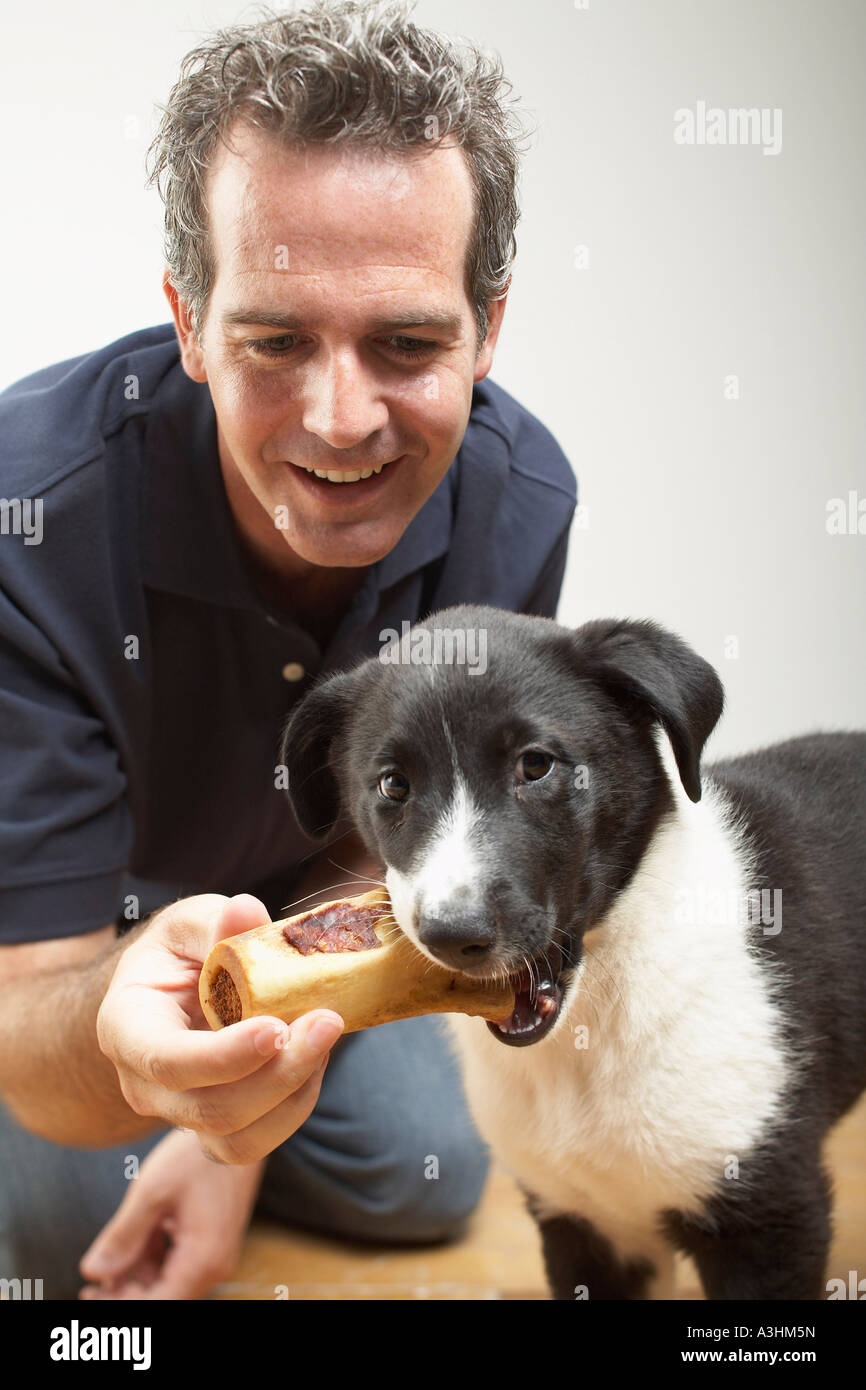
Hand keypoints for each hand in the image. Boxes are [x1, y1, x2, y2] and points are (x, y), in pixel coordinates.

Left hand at [78, 1127, 264, 1298]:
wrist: (232, 1125)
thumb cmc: (195, 1154)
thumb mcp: (152, 1191)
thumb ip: (122, 1237)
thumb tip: (92, 1273)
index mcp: (203, 1259)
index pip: (158, 1304)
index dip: (121, 1305)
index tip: (88, 1294)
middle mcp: (214, 1264)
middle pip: (163, 1296)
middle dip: (126, 1293)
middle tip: (89, 1285)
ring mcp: (215, 1253)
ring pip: (168, 1281)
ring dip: (136, 1276)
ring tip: (106, 1260)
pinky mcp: (211, 1241)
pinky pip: (177, 1263)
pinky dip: (151, 1259)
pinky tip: (132, 1241)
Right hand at [97, 893, 344, 1162]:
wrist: (170, 988)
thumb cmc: (177, 953)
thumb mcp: (189, 924)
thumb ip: (217, 923)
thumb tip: (246, 909)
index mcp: (127, 1028)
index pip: (169, 1060)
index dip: (225, 1055)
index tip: (276, 1028)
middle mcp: (145, 1084)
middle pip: (210, 1109)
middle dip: (279, 1074)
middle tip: (328, 1021)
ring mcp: (179, 1114)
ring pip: (238, 1140)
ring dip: (293, 1095)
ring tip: (323, 1037)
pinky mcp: (217, 1127)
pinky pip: (257, 1140)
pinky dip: (294, 1106)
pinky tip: (313, 1059)